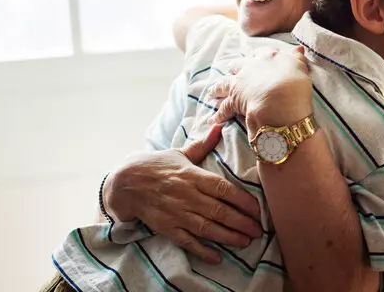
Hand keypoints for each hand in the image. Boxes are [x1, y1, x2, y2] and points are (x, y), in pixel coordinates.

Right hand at [102, 124, 261, 263]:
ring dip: (228, 237)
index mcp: (192, 175)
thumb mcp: (179, 153)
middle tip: (258, 230)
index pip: (223, 188)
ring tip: (246, 242)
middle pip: (219, 211)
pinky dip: (202, 250)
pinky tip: (217, 257)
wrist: (124, 183)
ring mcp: (176, 213)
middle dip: (241, 222)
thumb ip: (202, 145)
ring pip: (207, 228)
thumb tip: (219, 127)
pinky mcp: (166, 227)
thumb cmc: (155, 166)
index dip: (242, 200)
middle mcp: (187, 195)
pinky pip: (187, 241)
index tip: (258, 209)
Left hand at [207, 45, 312, 134]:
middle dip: (235, 68)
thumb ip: (297, 57)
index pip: (262, 53)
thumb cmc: (294, 84)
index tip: (258, 58)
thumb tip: (298, 49)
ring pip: (224, 84)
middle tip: (232, 70)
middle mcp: (251, 67)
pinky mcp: (234, 101)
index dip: (259, 56)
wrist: (281, 102)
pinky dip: (218, 115)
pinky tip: (213, 119)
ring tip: (212, 92)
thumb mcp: (300, 66)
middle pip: (238, 65)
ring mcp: (240, 83)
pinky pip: (223, 108)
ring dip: (218, 88)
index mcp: (268, 57)